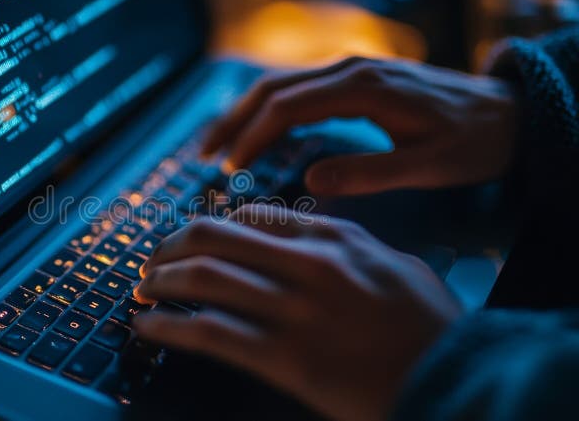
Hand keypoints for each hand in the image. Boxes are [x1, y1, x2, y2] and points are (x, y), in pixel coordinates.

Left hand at [133, 205, 462, 420]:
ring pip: (202, 279)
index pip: (251, 217)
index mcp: (333, 238)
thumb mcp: (397, 266)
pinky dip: (168, 327)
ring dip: (159, 282)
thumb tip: (312, 235)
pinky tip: (148, 327)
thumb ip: (349, 246)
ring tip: (141, 291)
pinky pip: (208, 333)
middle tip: (152, 260)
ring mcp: (293, 310)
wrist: (456, 380)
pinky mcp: (284, 358)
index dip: (210, 227)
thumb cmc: (431, 328)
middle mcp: (307, 264)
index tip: (192, 241)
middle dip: (170, 246)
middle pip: (213, 237)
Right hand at [203, 57, 519, 195]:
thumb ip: (371, 173)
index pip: (288, 106)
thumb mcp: (429, 165)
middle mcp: (350, 70)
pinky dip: (268, 109)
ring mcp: (350, 70)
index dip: (253, 136)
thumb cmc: (471, 142)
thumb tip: (311, 180)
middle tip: (203, 156)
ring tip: (217, 145)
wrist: (507, 113)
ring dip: (244, 112)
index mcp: (364, 88)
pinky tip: (257, 132)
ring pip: (281, 84)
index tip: (230, 168)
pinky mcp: (354, 79)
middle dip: (233, 120)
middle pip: (273, 87)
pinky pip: (298, 88)